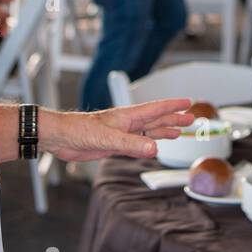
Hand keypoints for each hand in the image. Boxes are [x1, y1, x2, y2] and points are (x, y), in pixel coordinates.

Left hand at [40, 98, 193, 161]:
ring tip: (178, 131)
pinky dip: (149, 144)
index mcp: (127, 116)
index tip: (188, 103)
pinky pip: (138, 144)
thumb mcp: (107, 138)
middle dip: (173, 119)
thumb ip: (131, 145)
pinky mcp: (114, 145)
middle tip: (191, 118)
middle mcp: (127, 123)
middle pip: (156, 120)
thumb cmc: (78, 130)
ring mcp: (121, 134)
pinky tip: (154, 146)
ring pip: (148, 131)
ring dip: (164, 130)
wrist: (59, 138)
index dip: (172, 106)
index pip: (156, 109)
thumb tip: (154, 148)